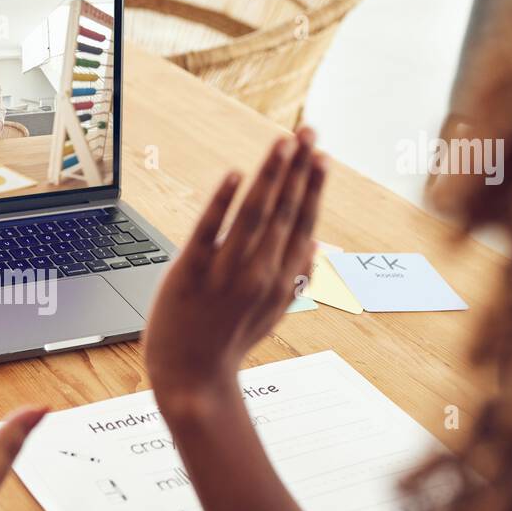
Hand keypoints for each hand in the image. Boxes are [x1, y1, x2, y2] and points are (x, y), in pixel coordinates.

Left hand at [144, 127, 325, 414]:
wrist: (192, 379)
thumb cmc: (230, 343)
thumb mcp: (273, 314)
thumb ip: (297, 279)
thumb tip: (317, 243)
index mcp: (281, 281)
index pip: (303, 223)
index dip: (313, 186)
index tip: (321, 154)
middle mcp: (259, 273)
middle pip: (284, 212)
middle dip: (298, 168)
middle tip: (308, 131)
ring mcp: (225, 274)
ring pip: (254, 216)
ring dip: (270, 175)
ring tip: (282, 142)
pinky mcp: (189, 274)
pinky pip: (209, 233)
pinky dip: (223, 203)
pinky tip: (235, 175)